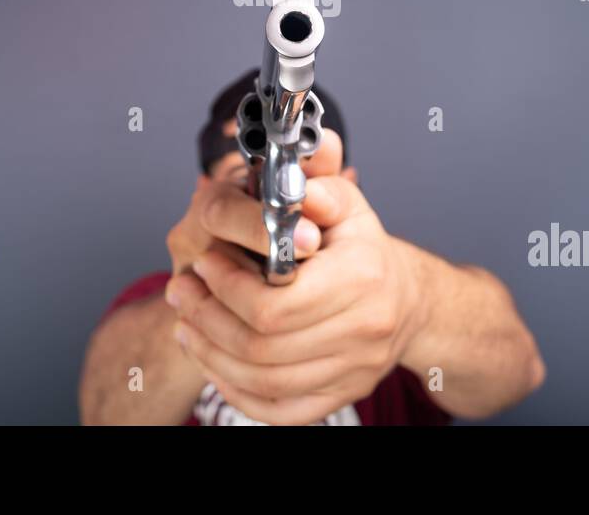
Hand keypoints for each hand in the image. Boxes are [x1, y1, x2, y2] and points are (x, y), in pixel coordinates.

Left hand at [165, 132, 427, 424]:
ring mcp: (353, 372)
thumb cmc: (364, 248)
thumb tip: (295, 178)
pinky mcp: (341, 397)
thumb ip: (318, 188)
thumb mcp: (348, 206)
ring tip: (186, 322)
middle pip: (262, 347)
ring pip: (263, 382)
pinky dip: (237, 391)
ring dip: (212, 354)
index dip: (227, 288)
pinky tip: (213, 361)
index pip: (275, 304)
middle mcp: (362, 332)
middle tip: (181, 290)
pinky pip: (278, 411)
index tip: (204, 263)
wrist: (407, 300)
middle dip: (208, 318)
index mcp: (361, 279)